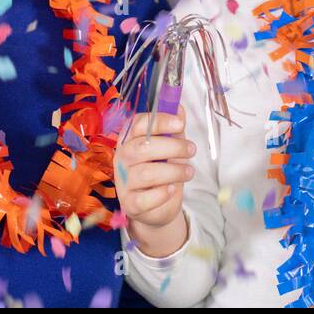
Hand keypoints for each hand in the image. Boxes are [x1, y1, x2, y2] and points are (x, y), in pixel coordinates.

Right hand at [113, 106, 194, 257]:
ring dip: (174, 171)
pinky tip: (172, 189)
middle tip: (191, 150)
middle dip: (173, 147)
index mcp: (129, 139)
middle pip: (142, 148)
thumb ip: (174, 128)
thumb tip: (179, 109)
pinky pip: (145, 199)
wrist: (157, 205)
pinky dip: (162, 194)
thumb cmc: (162, 169)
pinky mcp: (130, 203)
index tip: (180, 123)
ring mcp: (124, 181)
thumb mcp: (170, 146)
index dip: (159, 121)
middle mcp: (122, 158)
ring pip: (146, 173)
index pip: (138, 124)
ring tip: (188, 171)